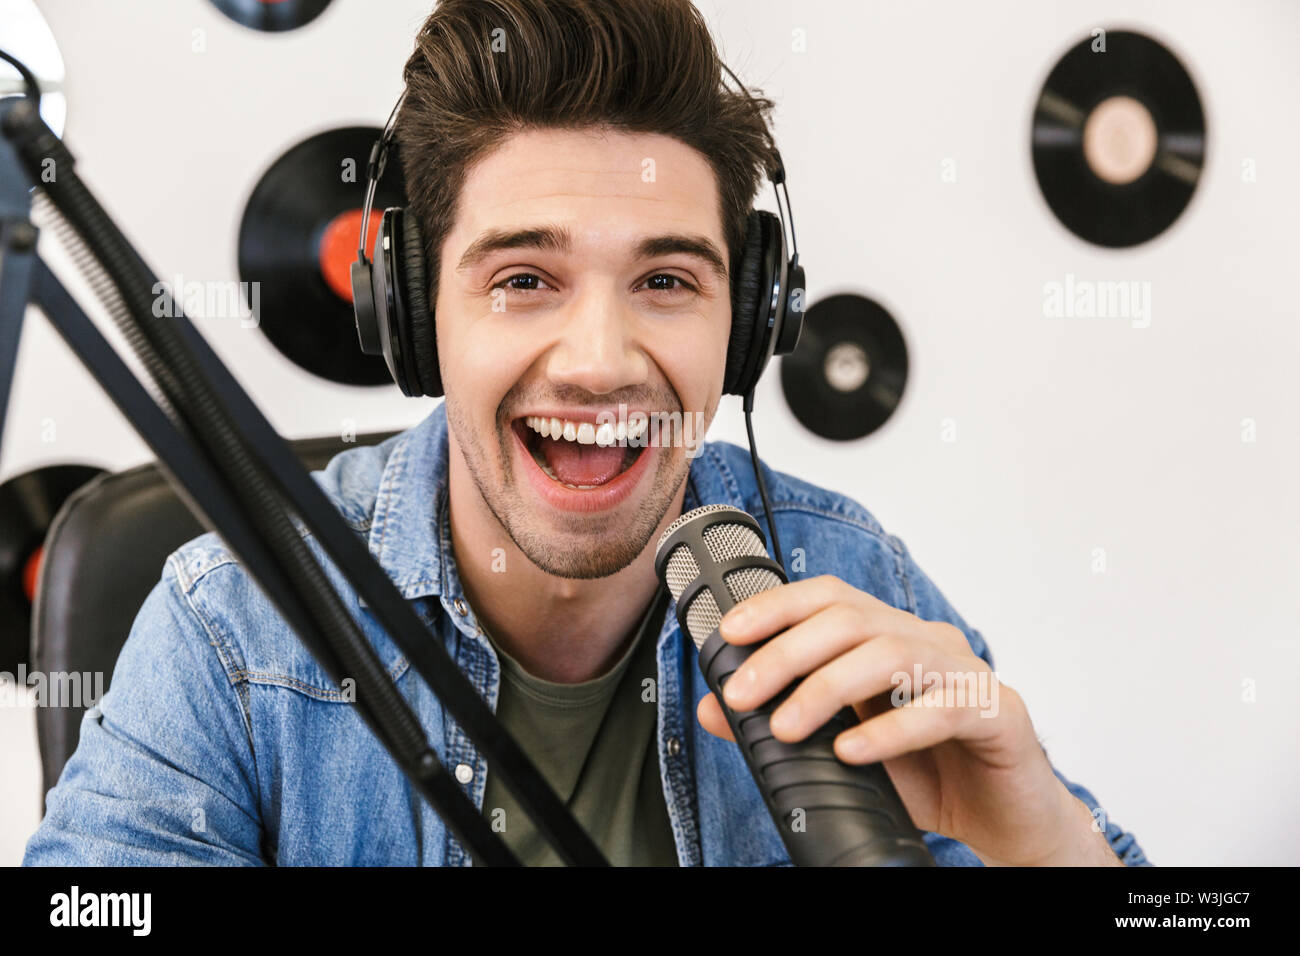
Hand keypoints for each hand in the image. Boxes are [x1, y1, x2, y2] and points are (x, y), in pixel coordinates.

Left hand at [696, 574, 1119, 865]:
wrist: (1007, 818)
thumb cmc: (930, 773)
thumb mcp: (842, 748)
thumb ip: (785, 721)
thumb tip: (714, 707)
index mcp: (891, 635)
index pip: (830, 597)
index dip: (777, 606)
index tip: (728, 633)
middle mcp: (928, 641)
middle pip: (851, 620)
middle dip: (786, 653)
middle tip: (744, 693)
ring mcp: (966, 672)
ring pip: (890, 654)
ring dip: (827, 688)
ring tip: (787, 727)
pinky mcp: (999, 713)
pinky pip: (940, 709)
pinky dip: (889, 730)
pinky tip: (852, 751)